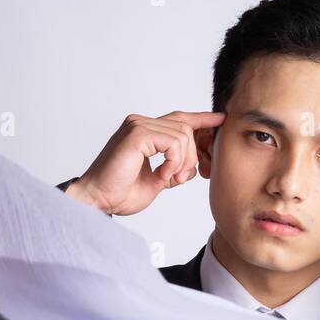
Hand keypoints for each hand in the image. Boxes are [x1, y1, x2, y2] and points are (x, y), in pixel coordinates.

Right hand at [65, 110, 224, 215]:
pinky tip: (160, 176)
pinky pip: (173, 143)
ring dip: (181, 163)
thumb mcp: (156, 180)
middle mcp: (140, 123)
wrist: (98, 200)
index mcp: (144, 131)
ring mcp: (138, 125)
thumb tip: (192, 168)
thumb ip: (173, 169)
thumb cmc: (120, 192)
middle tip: (179, 179)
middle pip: (186, 128)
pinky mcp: (137, 134)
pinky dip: (173, 163)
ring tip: (166, 179)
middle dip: (191, 156)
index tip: (220, 118)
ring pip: (183, 136)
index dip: (201, 119)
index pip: (179, 119)